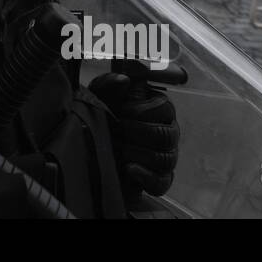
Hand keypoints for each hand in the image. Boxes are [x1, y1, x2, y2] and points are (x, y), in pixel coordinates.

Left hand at [88, 70, 179, 197]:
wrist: (92, 150)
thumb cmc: (103, 117)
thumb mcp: (100, 97)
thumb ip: (109, 84)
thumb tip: (123, 80)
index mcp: (159, 108)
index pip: (163, 107)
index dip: (140, 109)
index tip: (122, 110)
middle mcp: (168, 131)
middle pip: (163, 134)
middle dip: (134, 132)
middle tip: (114, 129)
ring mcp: (167, 156)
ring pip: (162, 157)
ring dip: (135, 152)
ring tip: (116, 148)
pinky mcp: (160, 179)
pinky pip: (161, 181)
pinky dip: (145, 175)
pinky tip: (129, 168)